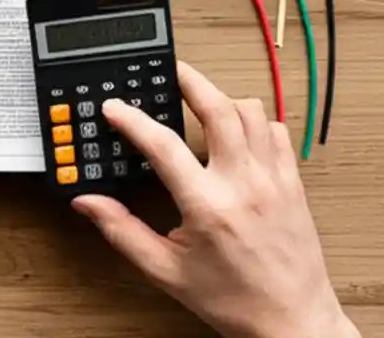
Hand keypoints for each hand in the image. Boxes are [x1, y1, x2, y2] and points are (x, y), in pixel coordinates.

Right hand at [72, 62, 357, 337]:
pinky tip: (240, 133)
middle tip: (170, 70)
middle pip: (218, 107)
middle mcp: (243, 185)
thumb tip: (90, 204)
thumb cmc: (234, 301)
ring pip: (252, 112)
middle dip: (190, 80)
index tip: (115, 108)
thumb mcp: (166, 271)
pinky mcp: (293, 184)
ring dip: (224, 99)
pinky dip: (257, 122)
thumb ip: (123, 231)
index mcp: (208, 206)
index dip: (133, 119)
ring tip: (202, 99)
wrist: (292, 321)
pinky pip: (278, 133)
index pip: (163, 144)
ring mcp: (274, 180)